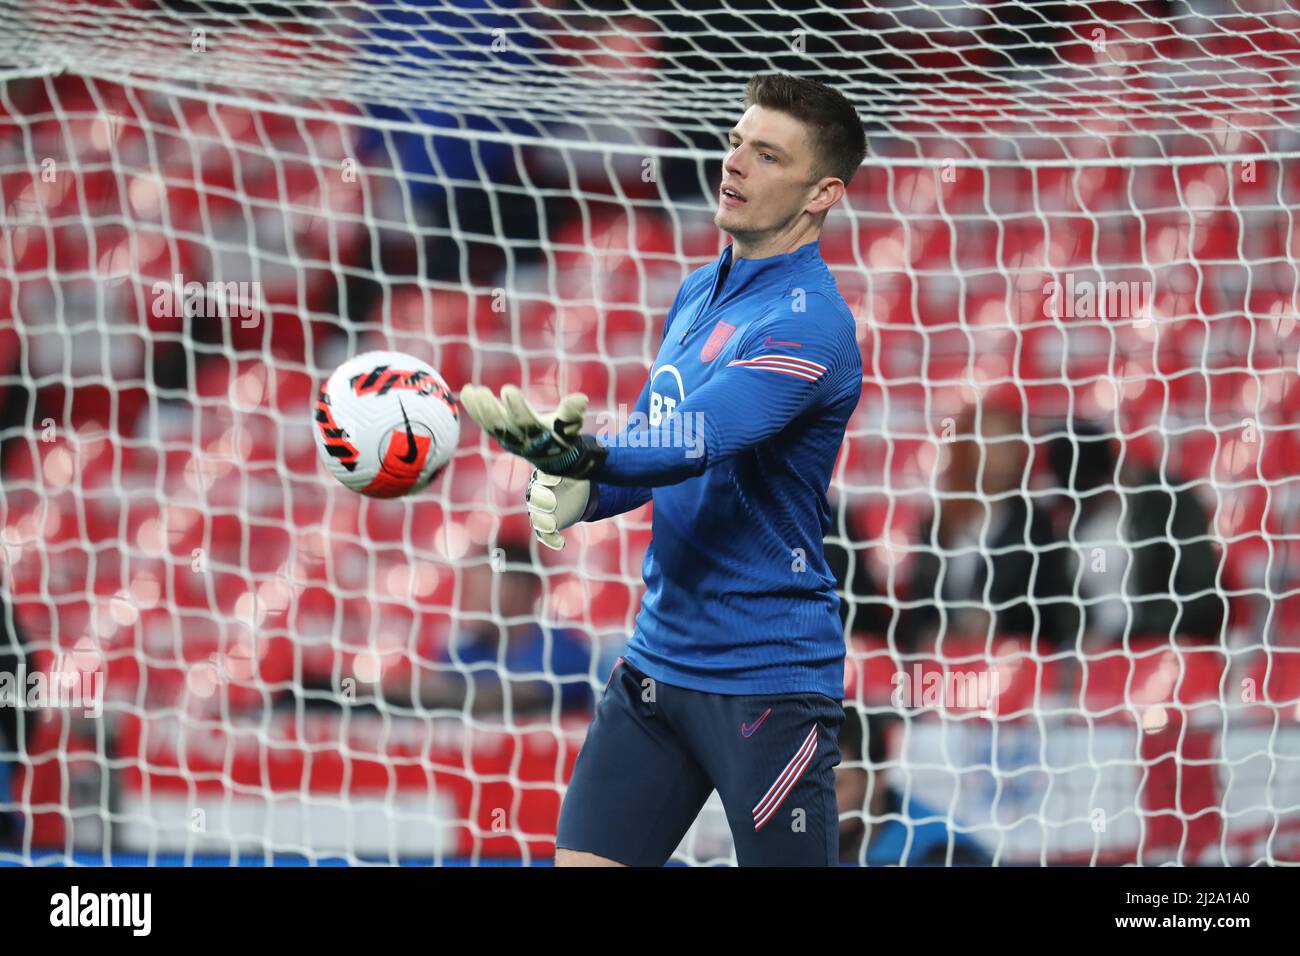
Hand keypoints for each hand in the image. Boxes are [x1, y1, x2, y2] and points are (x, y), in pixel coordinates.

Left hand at [459, 383, 606, 478]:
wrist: (549, 455)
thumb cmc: (561, 435)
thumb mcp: (570, 425)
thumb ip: (572, 412)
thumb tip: (581, 398)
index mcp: (538, 436)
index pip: (525, 422)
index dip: (516, 406)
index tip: (507, 388)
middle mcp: (519, 439)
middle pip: (503, 426)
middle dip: (491, 409)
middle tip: (482, 392)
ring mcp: (506, 437)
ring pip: (490, 425)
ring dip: (479, 408)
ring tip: (471, 390)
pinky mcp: (498, 433)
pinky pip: (483, 421)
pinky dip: (473, 408)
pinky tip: (466, 391)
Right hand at [526, 470, 589, 549]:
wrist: (578, 494)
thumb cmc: (577, 478)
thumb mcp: (580, 471)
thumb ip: (580, 467)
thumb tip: (594, 461)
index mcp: (545, 477)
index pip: (541, 476)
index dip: (547, 478)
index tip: (556, 480)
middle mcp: (538, 493)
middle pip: (535, 497)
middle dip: (541, 500)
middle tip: (552, 504)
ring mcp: (541, 511)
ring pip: (537, 517)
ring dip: (543, 522)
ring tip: (552, 526)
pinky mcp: (547, 525)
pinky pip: (545, 535)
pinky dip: (552, 540)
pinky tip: (561, 543)